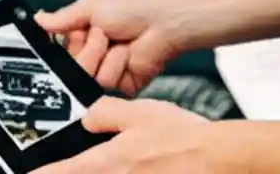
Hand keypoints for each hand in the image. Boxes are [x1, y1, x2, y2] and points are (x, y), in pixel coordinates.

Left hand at [32, 97, 219, 173]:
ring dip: (91, 173)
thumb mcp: (141, 112)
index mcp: (108, 162)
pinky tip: (129, 167)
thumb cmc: (185, 138)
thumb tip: (88, 118)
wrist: (220, 160)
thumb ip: (107, 113)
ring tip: (96, 164)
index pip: (61, 173)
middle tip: (58, 168)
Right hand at [35, 0, 180, 95]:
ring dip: (105, 57)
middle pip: (72, 66)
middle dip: (88, 49)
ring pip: (89, 77)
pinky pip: (108, 86)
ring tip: (118, 44)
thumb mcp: (91, 7)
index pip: (59, 51)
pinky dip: (118, 68)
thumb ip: (63, 17)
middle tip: (102, 34)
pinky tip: (127, 57)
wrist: (161, 24)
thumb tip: (38, 18)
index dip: (67, 45)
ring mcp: (106, 71)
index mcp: (82, 37)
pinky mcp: (121, 86)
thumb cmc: (131, 10)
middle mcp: (92, 56)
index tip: (76, 34)